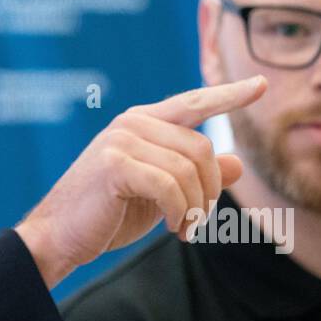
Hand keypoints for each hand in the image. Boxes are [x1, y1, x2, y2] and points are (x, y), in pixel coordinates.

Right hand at [14, 75, 266, 288]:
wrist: (59, 235)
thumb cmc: (109, 213)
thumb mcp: (161, 193)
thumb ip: (195, 174)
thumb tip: (237, 163)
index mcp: (143, 122)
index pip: (194, 102)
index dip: (229, 95)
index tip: (261, 86)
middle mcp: (132, 123)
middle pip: (200, 148)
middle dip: (209, 192)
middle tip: (197, 224)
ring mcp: (121, 139)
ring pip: (188, 170)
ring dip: (194, 209)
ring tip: (183, 231)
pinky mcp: (114, 163)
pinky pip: (170, 186)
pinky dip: (179, 213)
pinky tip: (171, 228)